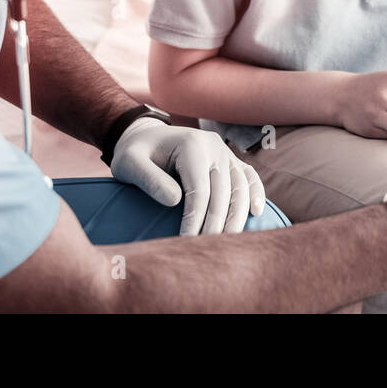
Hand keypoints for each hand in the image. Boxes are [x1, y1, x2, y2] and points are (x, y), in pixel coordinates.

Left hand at [109, 118, 265, 235]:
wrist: (147, 136)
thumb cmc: (136, 153)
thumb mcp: (130, 163)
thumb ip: (149, 179)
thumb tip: (175, 200)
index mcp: (191, 145)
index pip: (199, 190)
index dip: (195, 219)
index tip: (186, 242)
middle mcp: (213, 146)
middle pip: (223, 192)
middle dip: (216, 224)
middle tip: (207, 251)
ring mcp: (225, 152)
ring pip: (241, 187)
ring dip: (238, 216)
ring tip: (229, 243)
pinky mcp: (230, 159)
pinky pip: (249, 177)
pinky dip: (256, 194)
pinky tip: (256, 213)